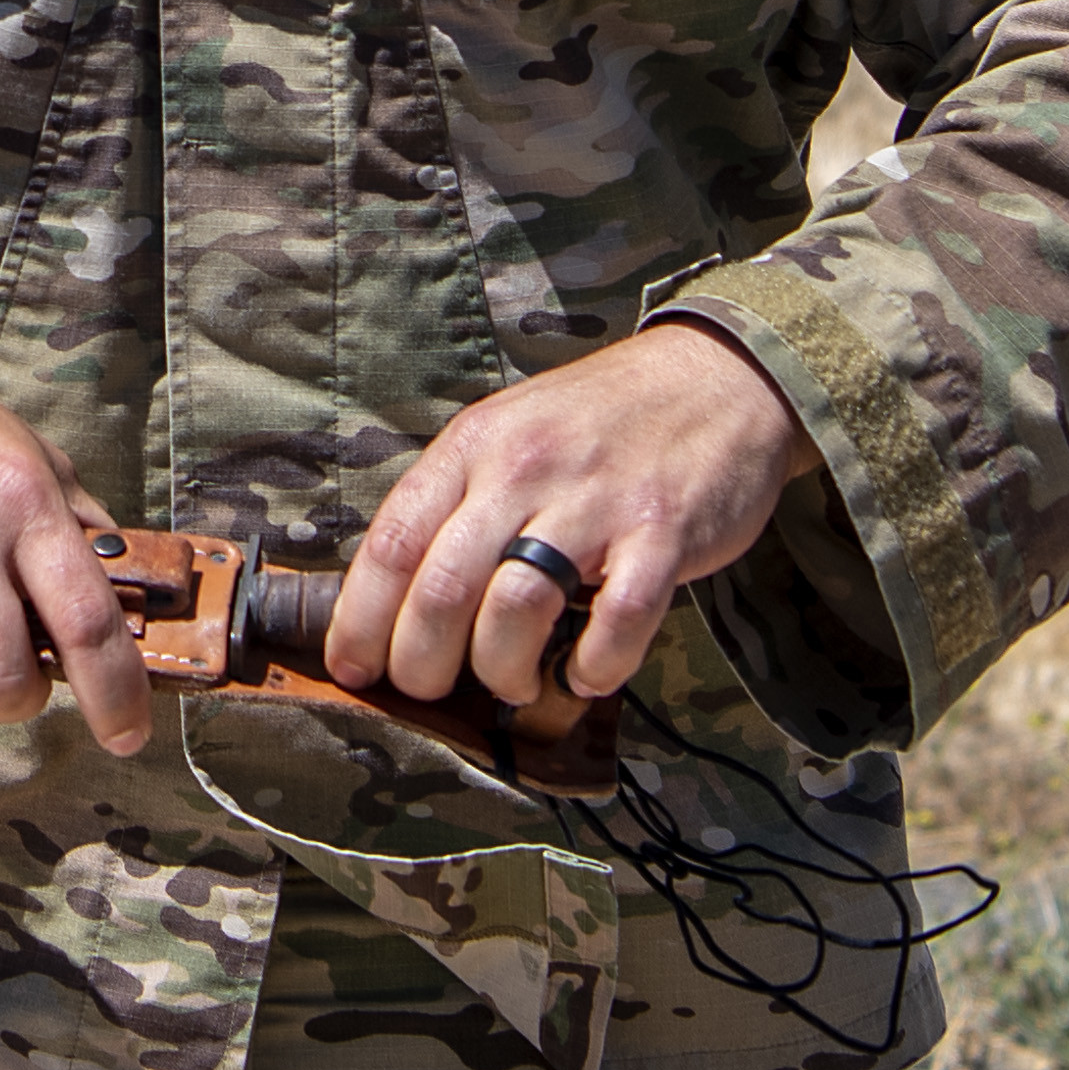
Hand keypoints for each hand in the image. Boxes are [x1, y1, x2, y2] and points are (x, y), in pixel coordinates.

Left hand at [327, 320, 818, 716]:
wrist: (717, 379)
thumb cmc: (598, 425)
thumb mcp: (510, 437)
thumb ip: (456, 506)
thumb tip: (394, 604)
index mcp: (474, 447)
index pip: (391, 543)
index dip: (360, 620)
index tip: (351, 668)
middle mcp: (525, 470)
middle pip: (443, 589)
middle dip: (422, 663)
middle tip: (432, 690)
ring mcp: (596, 503)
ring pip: (515, 611)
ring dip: (503, 671)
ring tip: (513, 684)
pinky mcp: (662, 535)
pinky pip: (617, 624)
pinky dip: (594, 668)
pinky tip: (586, 674)